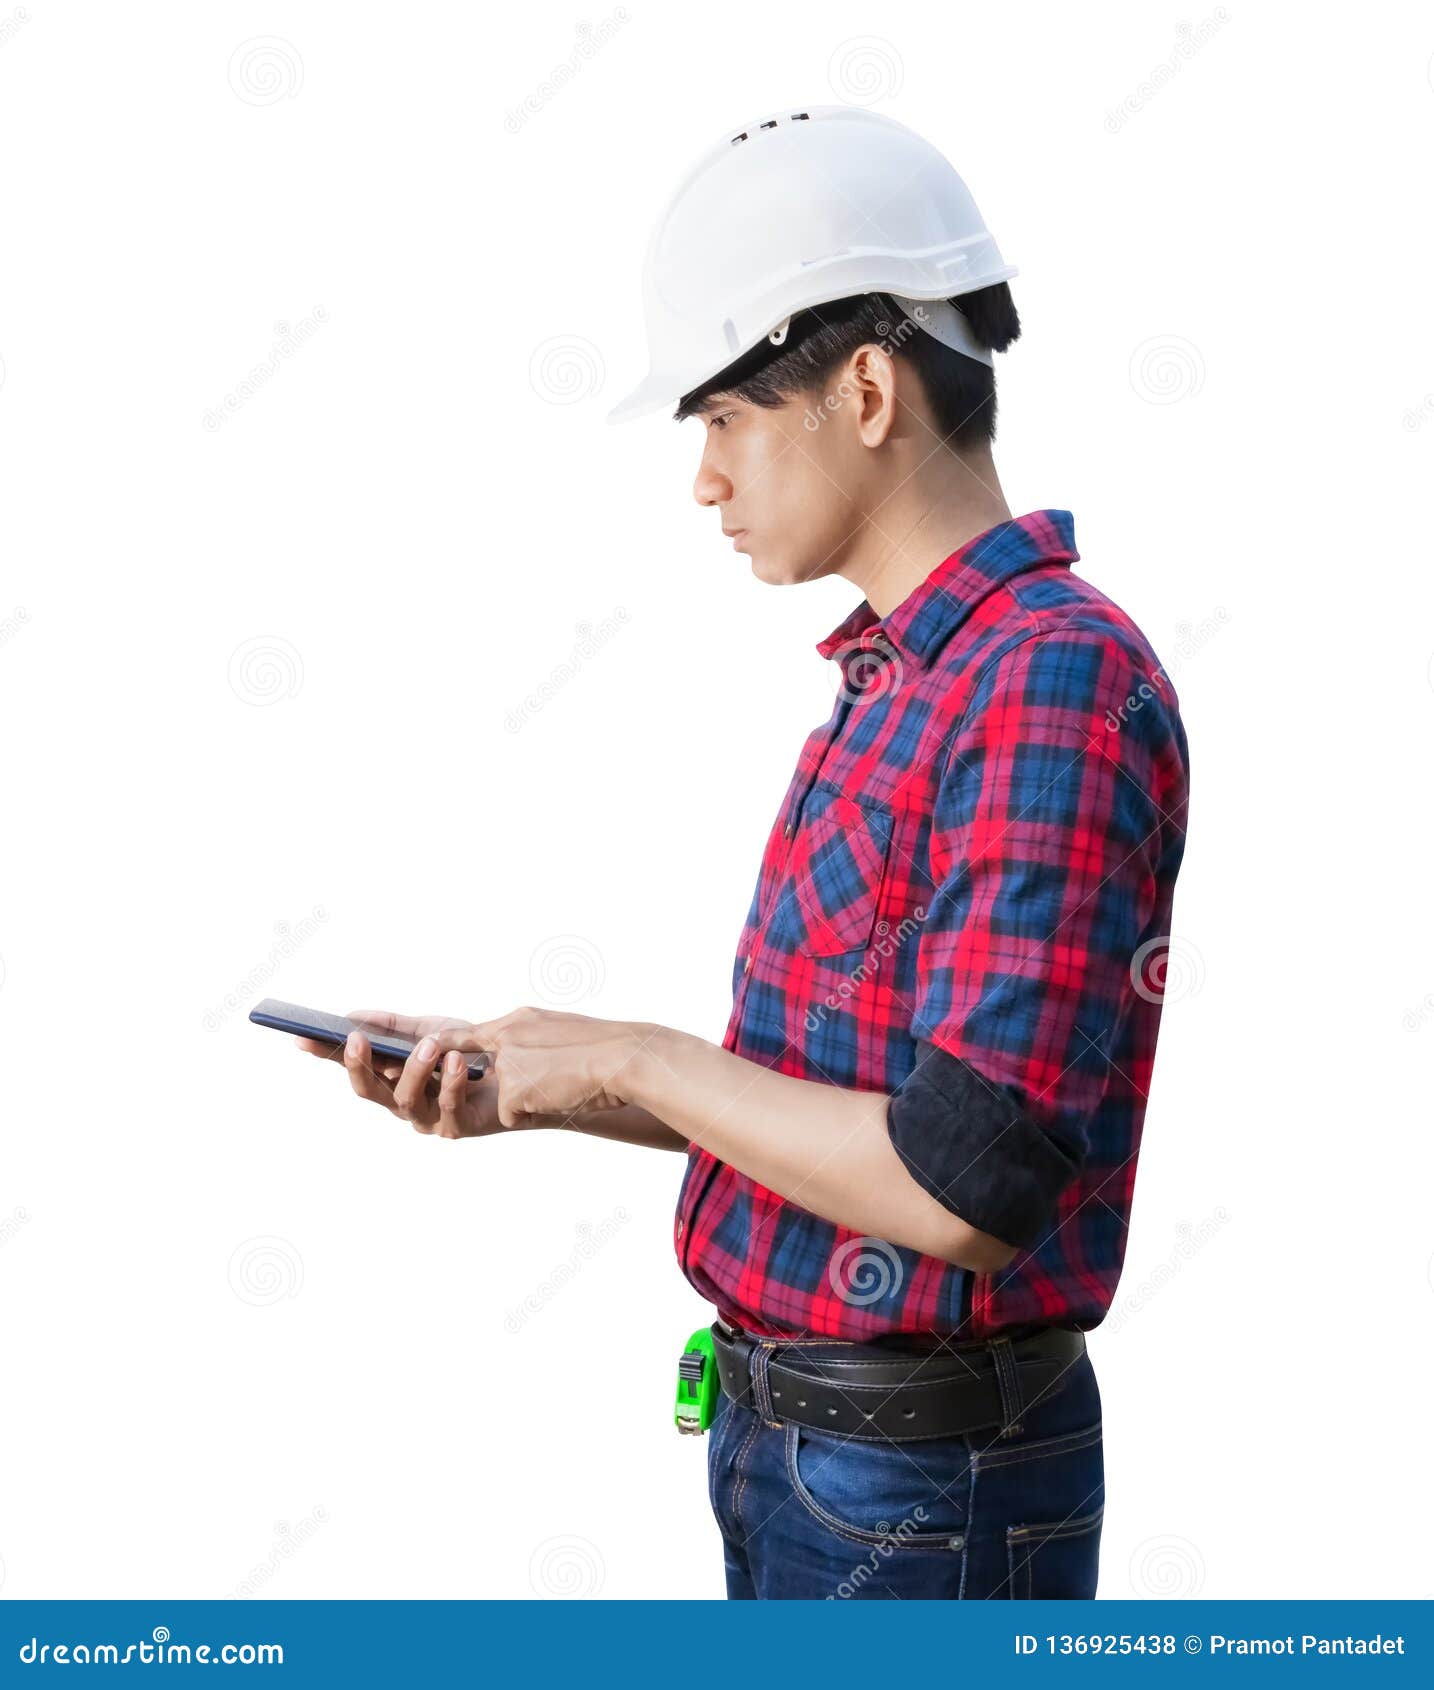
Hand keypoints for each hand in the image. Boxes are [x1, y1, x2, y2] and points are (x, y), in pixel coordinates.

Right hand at [295, 1009, 501, 1139]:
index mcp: (391, 1079)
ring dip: (414, 1069)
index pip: (352, 1066)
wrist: (515, 1072)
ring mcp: (426, 1118)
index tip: (302, 1036)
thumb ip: (394, 1026)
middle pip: (367, 1090)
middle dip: (358, 1065)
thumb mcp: (430, 1030)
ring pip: (404, 1099)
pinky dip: (449, 1082)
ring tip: (429, 1045)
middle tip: (356, 1038)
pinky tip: (454, 1061)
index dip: (325, 1053)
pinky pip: (446, 1107)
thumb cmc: (469, 1054)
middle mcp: (401, 1102)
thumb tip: (352, 1015)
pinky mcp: (455, 1127)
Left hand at [426, 1005, 655, 1129]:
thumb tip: (520, 1060)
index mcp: (520, 1021)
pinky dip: (539, 1112)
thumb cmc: (606, 1049)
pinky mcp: (512, 1092)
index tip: (428, 1050)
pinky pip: (515, 1115)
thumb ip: (533, 1040)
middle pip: (485, 1072)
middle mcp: (507, 1039)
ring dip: (533, 1099)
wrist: (624, 1058)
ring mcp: (508, 1065)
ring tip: (564, 1084)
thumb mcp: (562, 1030)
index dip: (448, 1045)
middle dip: (506, 1084)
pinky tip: (561, 1097)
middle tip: (543, 1079)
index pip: (471, 1033)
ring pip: (507, 1099)